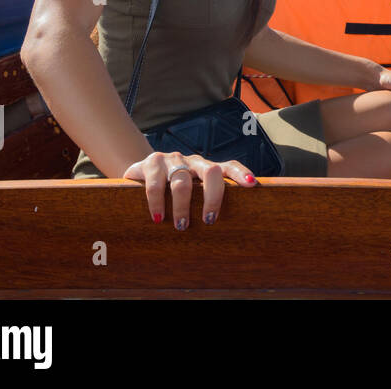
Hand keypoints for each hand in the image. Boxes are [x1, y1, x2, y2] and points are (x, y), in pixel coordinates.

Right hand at [122, 151, 256, 227]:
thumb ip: (205, 201)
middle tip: (209, 220)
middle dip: (213, 197)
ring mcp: (173, 160)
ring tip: (182, 226)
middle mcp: (193, 162)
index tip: (252, 184)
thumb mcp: (190, 192)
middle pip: (211, 171)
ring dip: (183, 206)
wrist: (138, 172)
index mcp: (206, 169)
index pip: (228, 167)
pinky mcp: (151, 163)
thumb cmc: (172, 189)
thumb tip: (230, 230)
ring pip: (182, 181)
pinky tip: (158, 218)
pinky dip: (157, 203)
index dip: (241, 173)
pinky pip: (156, 185)